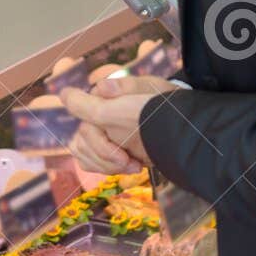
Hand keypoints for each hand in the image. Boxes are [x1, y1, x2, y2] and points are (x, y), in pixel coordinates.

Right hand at [60, 74, 175, 165]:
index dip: (89, 122)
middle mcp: (95, 115)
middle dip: (105, 154)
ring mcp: (98, 134)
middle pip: (82, 138)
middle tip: (130, 162)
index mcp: (102, 97)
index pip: (78, 106)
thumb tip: (103, 86)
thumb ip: (126, 88)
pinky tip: (127, 168)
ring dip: (106, 164)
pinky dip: (104, 169)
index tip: (109, 137)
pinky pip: (88, 162)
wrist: (177, 121)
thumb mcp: (149, 90)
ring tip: (133, 166)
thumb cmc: (163, 100)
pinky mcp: (104, 151)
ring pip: (83, 153)